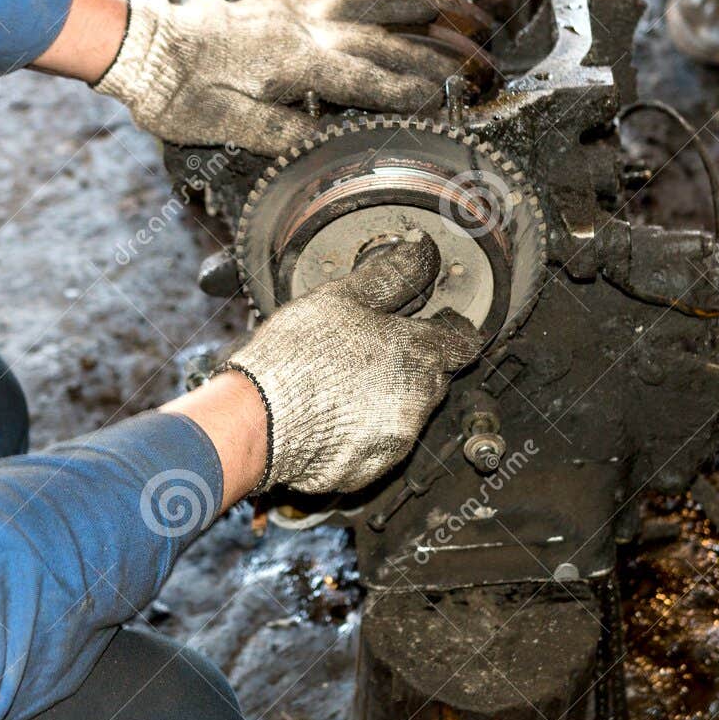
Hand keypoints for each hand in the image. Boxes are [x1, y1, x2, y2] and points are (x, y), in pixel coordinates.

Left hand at [92, 0, 465, 155]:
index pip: (365, 79)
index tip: (444, 100)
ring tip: (457, 7)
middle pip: (382, 38)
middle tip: (476, 64)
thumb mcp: (222, 128)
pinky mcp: (276, 2)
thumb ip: (278, 135)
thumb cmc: (174, 92)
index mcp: (292, 62)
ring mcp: (290, 10)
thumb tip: (325, 143)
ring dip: (417, 3)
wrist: (140, 47)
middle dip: (435, 51)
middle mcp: (299, 27)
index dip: (409, 91)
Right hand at [218, 236, 481, 493]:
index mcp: (419, 357)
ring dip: (387, 397)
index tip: (437, 321)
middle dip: (411, 362)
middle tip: (372, 347)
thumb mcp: (342, 298)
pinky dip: (362, 429)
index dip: (451, 327)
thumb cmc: (293, 358)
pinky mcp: (369, 471)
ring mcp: (395, 442)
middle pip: (434, 378)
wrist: (254, 421)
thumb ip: (391, 274)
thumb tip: (421, 249)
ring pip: (407, 412)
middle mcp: (417, 404)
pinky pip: (378, 445)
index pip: (464, 341)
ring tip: (342, 381)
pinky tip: (332, 412)